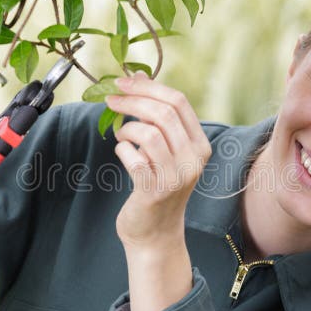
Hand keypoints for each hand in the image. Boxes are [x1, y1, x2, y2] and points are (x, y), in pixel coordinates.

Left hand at [106, 72, 211, 250]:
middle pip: (163, 113)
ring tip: (120, 134)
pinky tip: (122, 153)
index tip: (124, 81)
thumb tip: (138, 77)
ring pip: (149, 133)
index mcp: (200, 144)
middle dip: (132, 100)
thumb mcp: (166, 150)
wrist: (155, 233)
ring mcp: (176, 176)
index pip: (178, 101)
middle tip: (111, 99)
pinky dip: (122, 150)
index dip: (148, 86)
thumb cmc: (157, 186)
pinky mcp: (155, 191)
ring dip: (126, 128)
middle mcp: (193, 159)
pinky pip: (133, 158)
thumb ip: (157, 118)